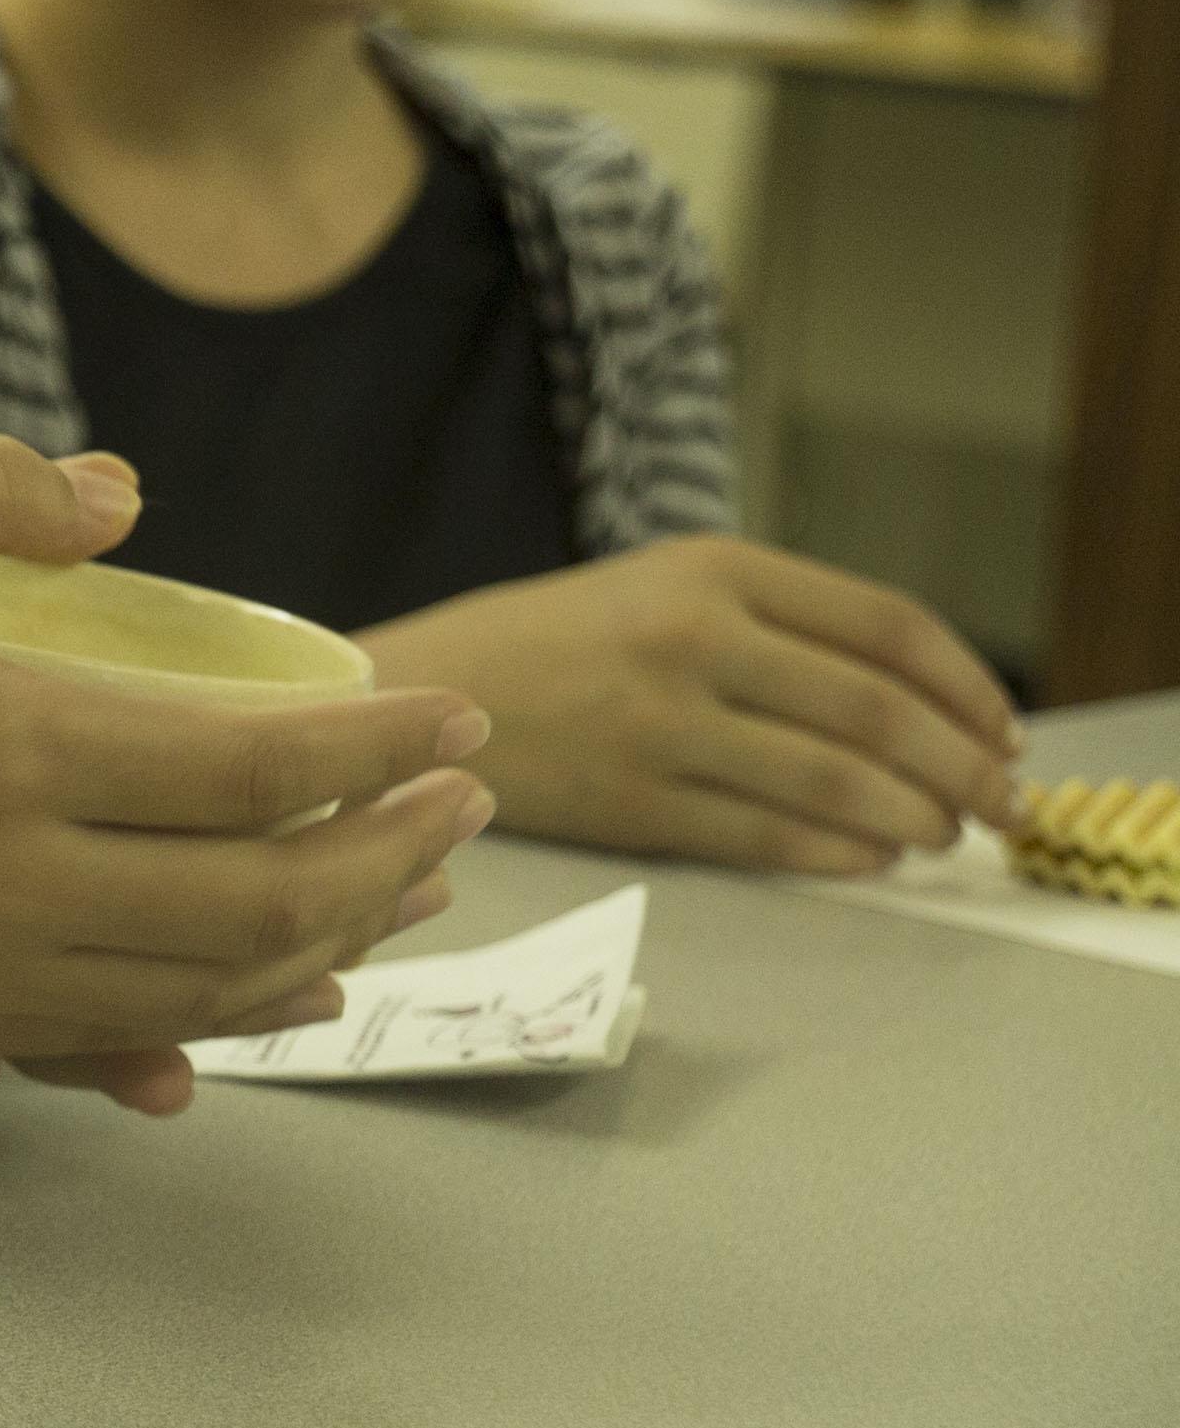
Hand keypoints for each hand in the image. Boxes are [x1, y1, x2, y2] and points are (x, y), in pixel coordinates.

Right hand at [0, 437, 498, 1073]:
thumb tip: (127, 500)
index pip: (255, 768)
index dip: (381, 745)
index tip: (456, 713)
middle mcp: (0, 883)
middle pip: (265, 902)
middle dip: (395, 855)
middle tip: (463, 805)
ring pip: (205, 993)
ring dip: (329, 945)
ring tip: (395, 890)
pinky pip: (111, 1041)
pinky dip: (218, 1017)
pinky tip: (267, 986)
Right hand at [362, 538, 1021, 878]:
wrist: (419, 690)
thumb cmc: (559, 642)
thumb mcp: (662, 589)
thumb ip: (779, 626)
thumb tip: (927, 706)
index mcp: (709, 568)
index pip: (885, 625)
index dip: (968, 686)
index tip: (1007, 732)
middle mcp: (690, 637)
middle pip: (875, 710)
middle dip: (964, 768)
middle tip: (1004, 806)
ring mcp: (659, 723)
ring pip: (834, 783)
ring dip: (914, 820)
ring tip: (940, 836)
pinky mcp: (632, 801)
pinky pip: (769, 839)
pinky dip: (840, 856)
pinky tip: (870, 859)